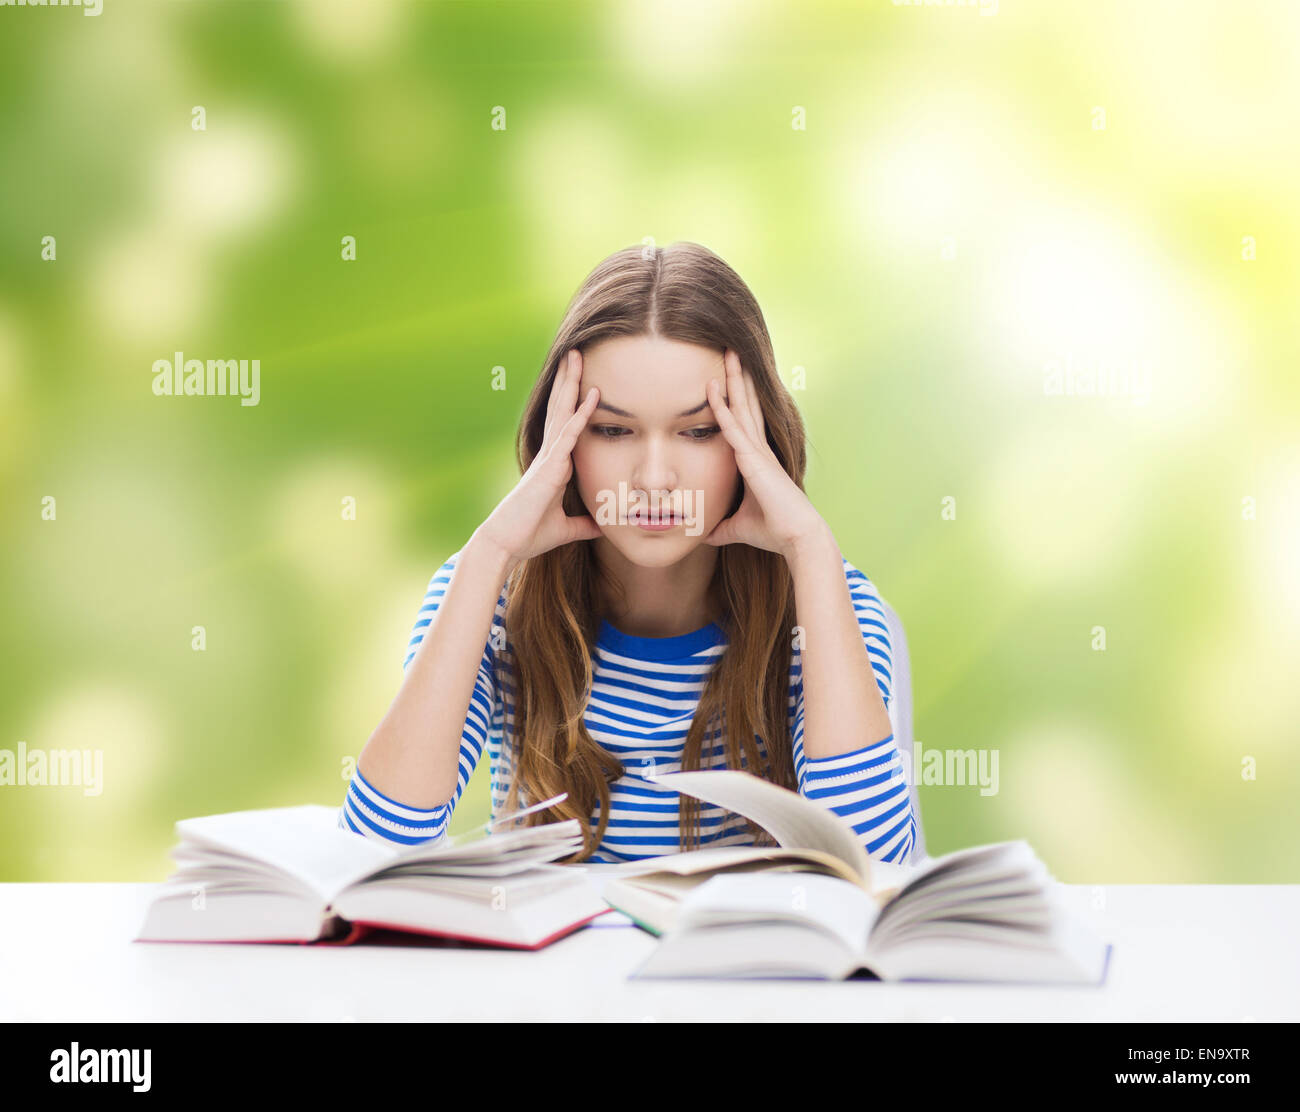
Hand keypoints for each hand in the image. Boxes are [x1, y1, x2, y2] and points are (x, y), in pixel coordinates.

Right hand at [475, 349, 602, 567]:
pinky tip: (592, 396)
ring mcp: (548, 459)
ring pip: (562, 413)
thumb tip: (603, 526)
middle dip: (569, 380)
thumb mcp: (565, 529)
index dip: (573, 400)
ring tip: (576, 356)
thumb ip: (583, 525)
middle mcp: (550, 455)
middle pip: (561, 409)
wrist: (505, 545)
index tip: (582, 377)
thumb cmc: (529, 535)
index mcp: (554, 465)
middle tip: (576, 352)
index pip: (566, 424)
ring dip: (571, 384)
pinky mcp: (549, 469)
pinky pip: (568, 437)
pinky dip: (581, 416)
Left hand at [702, 349, 828, 560]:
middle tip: (730, 350)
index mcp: (757, 459)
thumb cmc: (774, 531)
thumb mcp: (738, 527)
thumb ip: (721, 526)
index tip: (726, 376)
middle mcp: (759, 449)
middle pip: (746, 405)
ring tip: (728, 353)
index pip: (743, 421)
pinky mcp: (755, 461)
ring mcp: (758, 452)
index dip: (735, 398)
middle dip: (737, 378)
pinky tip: (712, 390)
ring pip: (742, 408)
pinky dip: (722, 409)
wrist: (798, 538)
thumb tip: (705, 534)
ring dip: (733, 380)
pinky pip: (734, 429)